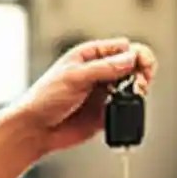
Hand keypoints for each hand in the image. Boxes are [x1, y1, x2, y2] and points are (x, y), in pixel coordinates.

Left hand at [13, 38, 156, 154]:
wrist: (35, 129)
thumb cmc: (44, 98)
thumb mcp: (74, 77)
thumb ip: (104, 68)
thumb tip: (130, 58)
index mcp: (90, 55)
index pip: (124, 48)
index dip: (137, 54)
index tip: (141, 66)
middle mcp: (99, 72)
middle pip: (134, 66)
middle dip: (142, 73)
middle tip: (139, 84)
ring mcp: (103, 92)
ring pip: (133, 87)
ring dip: (138, 91)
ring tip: (133, 96)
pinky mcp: (105, 112)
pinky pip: (125, 108)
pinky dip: (130, 109)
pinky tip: (124, 111)